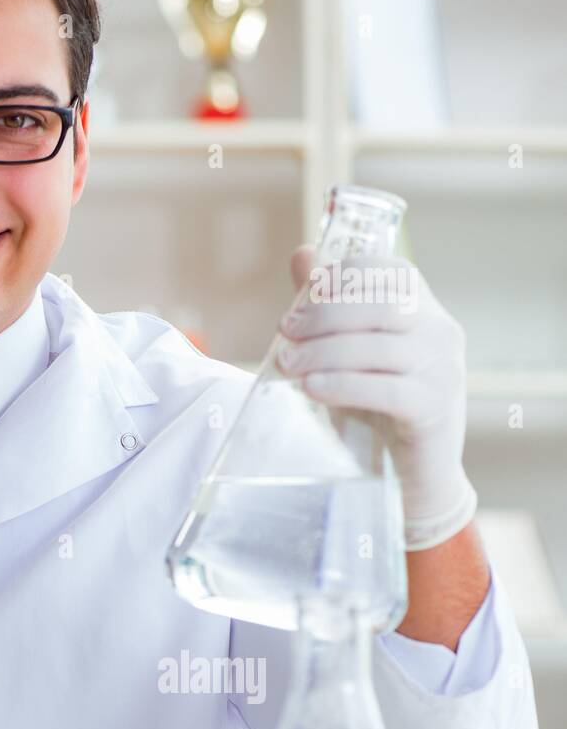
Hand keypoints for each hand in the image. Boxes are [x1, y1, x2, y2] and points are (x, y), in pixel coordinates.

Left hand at [274, 243, 476, 549]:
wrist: (411, 475)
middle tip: (285, 332)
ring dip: (324, 351)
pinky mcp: (434, 409)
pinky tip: (312, 387)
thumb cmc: (375, 406)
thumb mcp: (347, 350)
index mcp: (423, 309)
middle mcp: (440, 332)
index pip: (391, 270)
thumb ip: (327, 304)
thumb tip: (302, 253)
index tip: (302, 297)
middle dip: (325, 315)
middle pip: (383, 304)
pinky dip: (344, 384)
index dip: (344, 276)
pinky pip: (387, 389)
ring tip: (288, 363)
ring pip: (380, 346)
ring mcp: (443, 371)